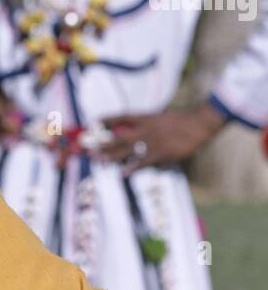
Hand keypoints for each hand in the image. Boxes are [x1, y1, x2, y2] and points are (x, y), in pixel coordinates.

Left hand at [99, 105, 225, 170]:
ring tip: (99, 160)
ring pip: (128, 150)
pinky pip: (144, 161)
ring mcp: (153, 141)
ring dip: (113, 156)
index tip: (94, 121)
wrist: (200, 122)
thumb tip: (138, 132)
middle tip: (90, 150)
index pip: (123, 116)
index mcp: (147, 118)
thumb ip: (149, 125)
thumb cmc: (183, 121)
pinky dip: (133, 167)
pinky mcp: (162, 153)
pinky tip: (124, 172)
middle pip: (120, 137)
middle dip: (104, 144)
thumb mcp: (163, 118)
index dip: (108, 119)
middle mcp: (146, 129)